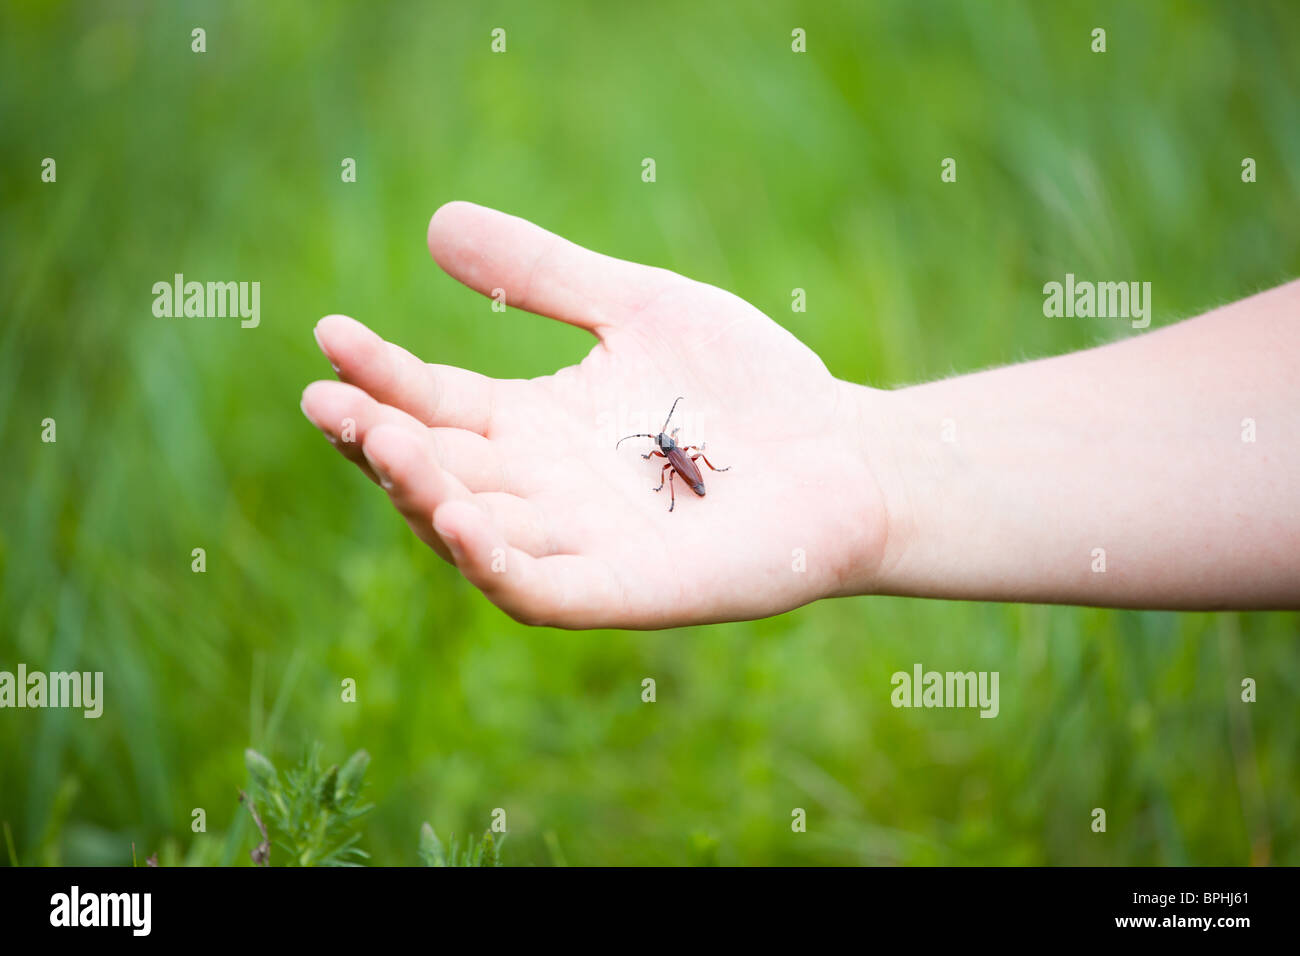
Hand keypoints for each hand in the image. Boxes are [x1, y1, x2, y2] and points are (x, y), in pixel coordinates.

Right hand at [301, 202, 892, 627]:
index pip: (437, 406)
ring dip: (423, 496)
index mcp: (535, 428)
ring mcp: (581, 546)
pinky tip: (462, 518)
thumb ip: (545, 274)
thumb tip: (436, 224)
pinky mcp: (627, 591)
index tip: (330, 334)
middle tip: (330, 399)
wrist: (844, 451)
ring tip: (385, 443)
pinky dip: (495, 563)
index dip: (381, 378)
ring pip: (475, 534)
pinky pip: (540, 590)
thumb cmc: (746, 384)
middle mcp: (542, 492)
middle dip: (381, 439)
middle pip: (440, 471)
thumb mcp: (637, 307)